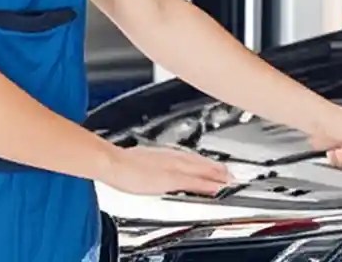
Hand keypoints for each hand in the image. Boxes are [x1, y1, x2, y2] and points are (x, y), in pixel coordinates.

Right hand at [100, 146, 233, 196]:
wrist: (112, 162)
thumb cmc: (119, 162)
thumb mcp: (136, 158)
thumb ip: (147, 162)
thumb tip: (147, 165)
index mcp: (162, 153)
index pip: (187, 157)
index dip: (202, 162)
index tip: (214, 166)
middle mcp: (170, 157)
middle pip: (197, 162)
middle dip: (214, 168)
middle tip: (229, 172)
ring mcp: (171, 167)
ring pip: (199, 169)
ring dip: (215, 174)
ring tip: (228, 178)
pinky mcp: (169, 178)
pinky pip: (192, 180)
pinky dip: (205, 183)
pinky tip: (214, 187)